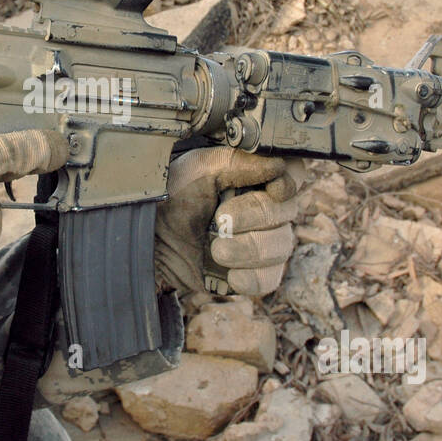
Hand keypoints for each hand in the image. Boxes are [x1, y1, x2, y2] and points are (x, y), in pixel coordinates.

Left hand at [154, 147, 310, 299]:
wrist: (148, 240)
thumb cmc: (171, 198)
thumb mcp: (196, 168)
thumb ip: (237, 161)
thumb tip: (277, 165)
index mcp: (255, 176)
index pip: (293, 175)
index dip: (287, 182)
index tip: (272, 188)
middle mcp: (265, 208)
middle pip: (287, 211)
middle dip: (255, 215)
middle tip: (221, 218)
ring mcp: (262, 241)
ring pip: (281, 247)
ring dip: (248, 249)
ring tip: (216, 249)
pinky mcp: (252, 273)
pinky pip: (269, 278)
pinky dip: (250, 277)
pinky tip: (229, 273)